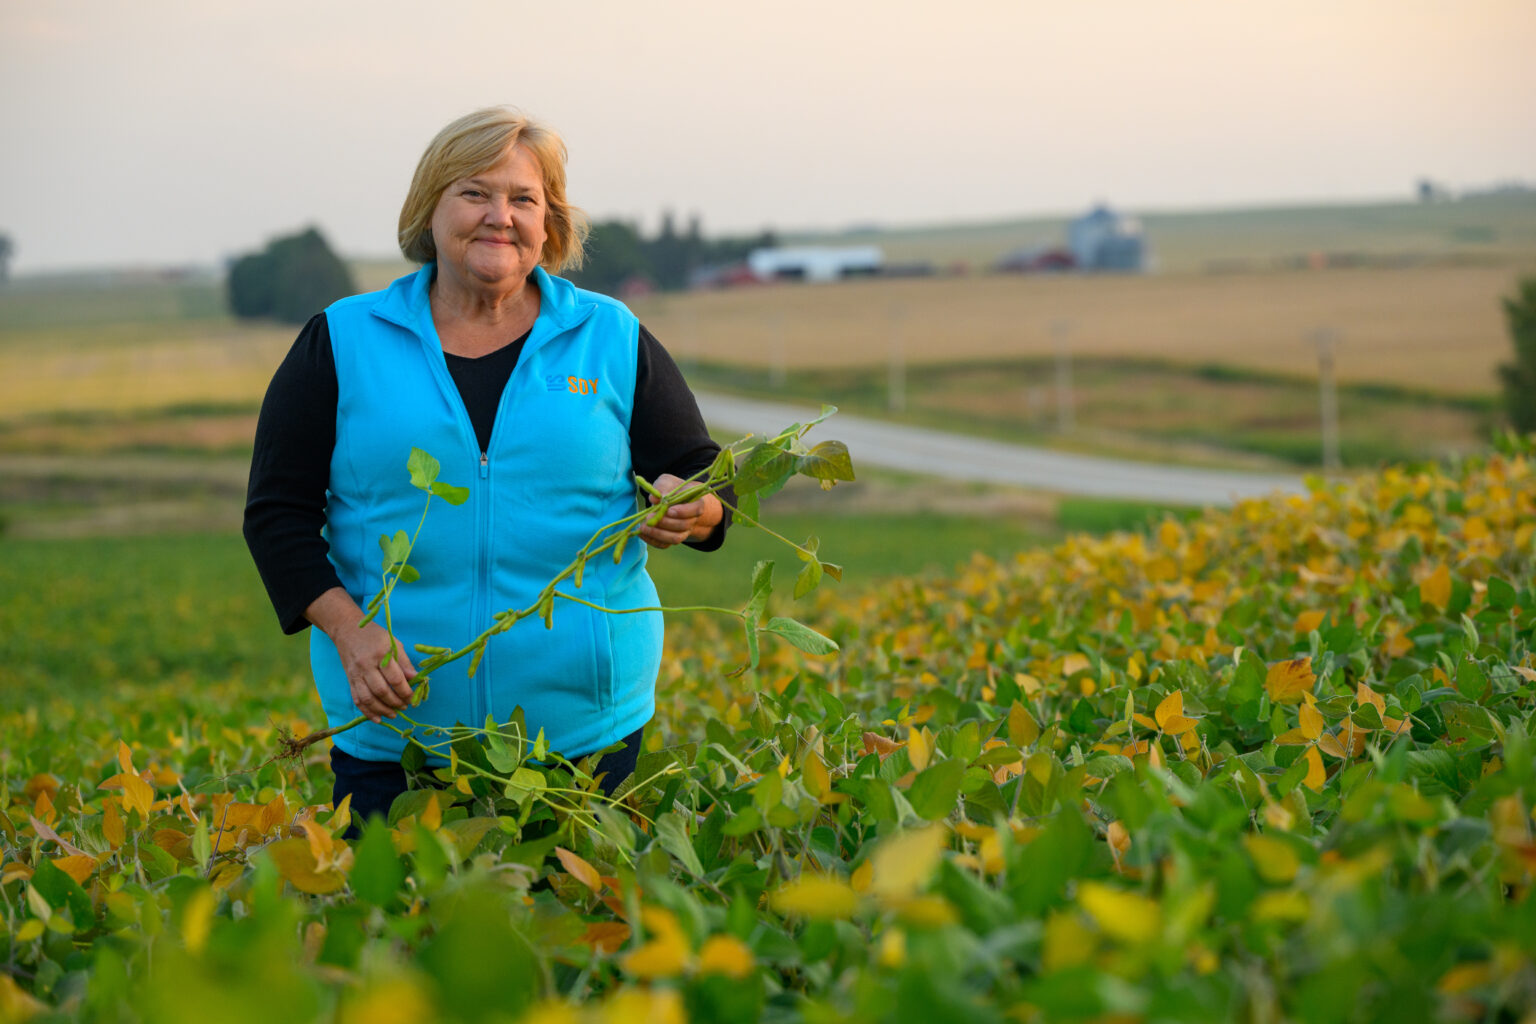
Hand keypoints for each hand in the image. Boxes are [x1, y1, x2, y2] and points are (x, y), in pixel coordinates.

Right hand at [304, 587, 417, 722]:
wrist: (347, 630)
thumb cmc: (374, 635)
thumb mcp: (393, 643)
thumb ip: (404, 662)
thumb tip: (416, 679)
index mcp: (380, 654)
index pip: (395, 679)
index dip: (405, 691)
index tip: (413, 697)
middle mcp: (366, 666)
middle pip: (381, 691)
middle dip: (395, 702)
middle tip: (405, 706)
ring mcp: (355, 674)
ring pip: (368, 699)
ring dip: (382, 710)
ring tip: (394, 714)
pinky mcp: (349, 680)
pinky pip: (357, 700)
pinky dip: (367, 712)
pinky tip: (378, 719)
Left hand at [640, 473, 722, 549]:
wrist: (673, 500)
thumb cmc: (671, 488)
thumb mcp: (667, 482)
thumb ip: (662, 487)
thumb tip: (654, 498)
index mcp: (695, 503)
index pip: (696, 509)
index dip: (684, 511)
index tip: (669, 510)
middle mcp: (692, 520)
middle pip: (684, 525)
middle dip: (665, 522)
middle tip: (648, 517)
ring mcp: (683, 532)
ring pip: (676, 538)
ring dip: (659, 534)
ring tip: (643, 527)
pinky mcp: (671, 538)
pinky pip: (665, 545)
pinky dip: (653, 541)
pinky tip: (641, 533)